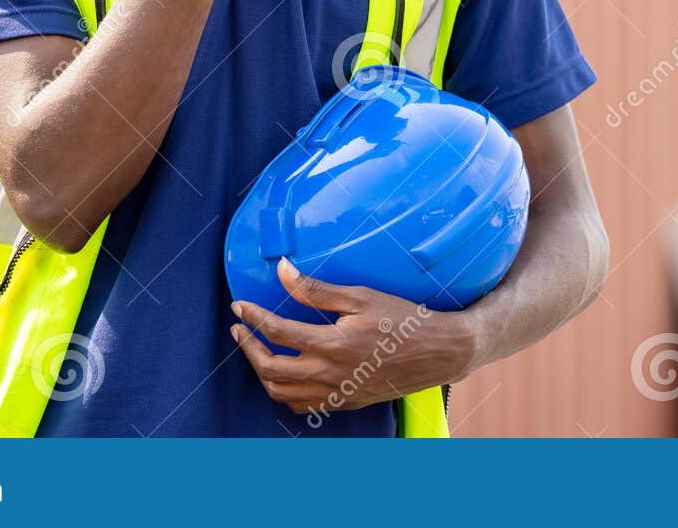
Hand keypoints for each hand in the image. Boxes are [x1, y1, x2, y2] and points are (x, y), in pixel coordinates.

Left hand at [229, 258, 476, 418]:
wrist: (438, 352)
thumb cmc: (402, 319)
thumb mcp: (361, 296)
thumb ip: (316, 289)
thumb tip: (282, 272)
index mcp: (333, 344)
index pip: (277, 331)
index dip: (253, 317)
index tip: (240, 306)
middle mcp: (331, 374)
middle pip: (270, 368)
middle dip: (248, 347)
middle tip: (240, 329)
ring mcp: (337, 393)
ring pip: (281, 393)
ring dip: (262, 371)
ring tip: (257, 350)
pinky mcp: (345, 403)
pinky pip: (303, 406)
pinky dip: (285, 392)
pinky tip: (285, 374)